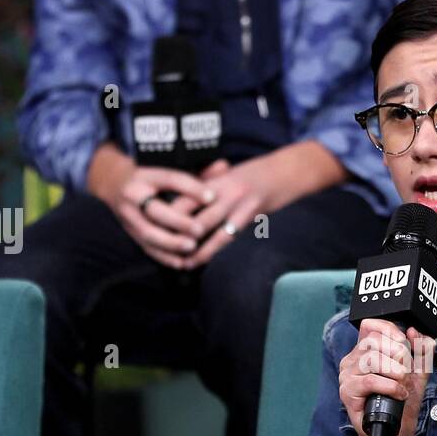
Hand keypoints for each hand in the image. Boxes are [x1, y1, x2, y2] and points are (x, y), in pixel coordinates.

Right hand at [86, 144, 228, 269]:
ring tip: (192, 247)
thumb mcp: (168, 166)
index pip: (169, 179)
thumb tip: (224, 166)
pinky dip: (163, 256)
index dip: (191, 188)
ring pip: (148, 232)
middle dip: (178, 221)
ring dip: (171, 242)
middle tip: (200, 230)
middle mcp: (133, 195)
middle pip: (155, 210)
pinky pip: (145, 247)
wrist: (113, 183)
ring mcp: (128, 216)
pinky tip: (181, 262)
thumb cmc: (152, 174)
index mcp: (145, 174)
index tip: (212, 196)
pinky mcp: (130, 232)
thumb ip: (198, 168)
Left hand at [176, 140, 347, 269]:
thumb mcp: (228, 177)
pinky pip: (228, 235)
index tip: (151, 229)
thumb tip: (183, 206)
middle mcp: (221, 188)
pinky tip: (204, 260)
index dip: (164, 214)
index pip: (182, 197)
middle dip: (174, 233)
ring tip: (180, 263)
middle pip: (189, 213)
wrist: (285, 171)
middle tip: (159, 251)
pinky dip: (213, 250)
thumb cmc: (256, 176)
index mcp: (212, 179)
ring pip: (206, 226)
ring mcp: (236, 200)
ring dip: (192, 247)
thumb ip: (207, 189)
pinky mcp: (250, 212)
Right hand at [338, 319, 435, 435]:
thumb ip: (421, 350)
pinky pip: (370, 381)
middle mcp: (353, 361)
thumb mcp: (418, 372)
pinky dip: (390, 386)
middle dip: (397, 354)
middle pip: (372, 341)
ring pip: (371, 359)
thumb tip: (415, 332)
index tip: (404, 341)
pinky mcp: (348, 392)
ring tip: (403, 384)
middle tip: (406, 371)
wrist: (395, 431)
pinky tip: (399, 393)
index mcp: (366, 351)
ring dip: (395, 371)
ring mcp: (348, 376)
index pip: (370, 326)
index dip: (389, 329)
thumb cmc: (402, 402)